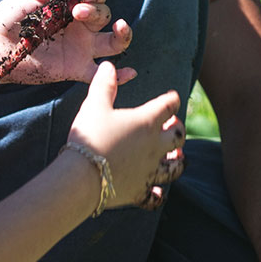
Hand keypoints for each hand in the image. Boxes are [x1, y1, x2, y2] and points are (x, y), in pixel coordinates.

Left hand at [0, 0, 135, 87]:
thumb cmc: (11, 15)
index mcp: (71, 6)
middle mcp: (81, 26)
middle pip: (105, 15)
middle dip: (97, 10)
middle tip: (77, 12)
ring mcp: (80, 48)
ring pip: (113, 42)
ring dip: (122, 34)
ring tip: (120, 28)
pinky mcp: (75, 68)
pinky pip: (99, 73)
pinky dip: (118, 75)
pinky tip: (129, 72)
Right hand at [68, 63, 184, 209]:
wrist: (82, 176)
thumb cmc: (90, 135)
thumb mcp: (94, 104)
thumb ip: (104, 84)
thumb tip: (109, 65)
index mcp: (146, 122)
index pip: (167, 106)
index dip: (172, 99)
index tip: (173, 97)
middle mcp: (154, 146)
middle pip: (177, 136)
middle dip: (178, 128)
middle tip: (173, 124)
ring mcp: (149, 171)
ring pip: (174, 166)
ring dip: (178, 160)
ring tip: (178, 156)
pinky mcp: (140, 191)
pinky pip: (155, 195)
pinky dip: (159, 193)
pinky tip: (159, 192)